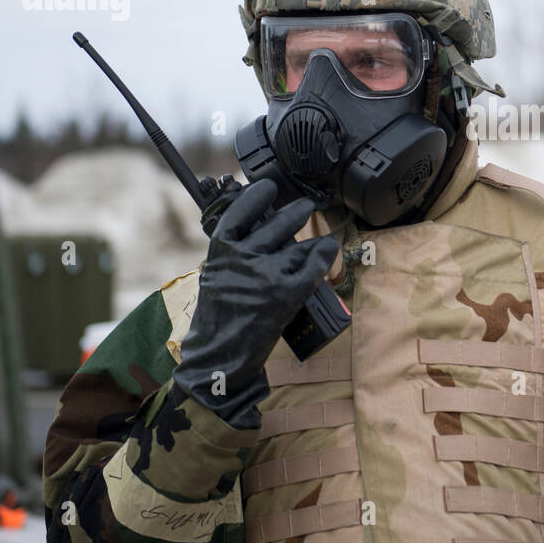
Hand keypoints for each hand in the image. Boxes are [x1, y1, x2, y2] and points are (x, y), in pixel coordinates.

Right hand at [172, 178, 337, 427]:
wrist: (219, 356)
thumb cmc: (217, 317)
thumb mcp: (215, 276)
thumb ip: (235, 253)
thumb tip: (260, 231)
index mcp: (222, 251)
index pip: (241, 212)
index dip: (257, 196)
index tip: (269, 186)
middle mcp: (245, 257)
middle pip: (277, 224)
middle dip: (295, 212)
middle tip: (306, 206)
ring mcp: (268, 274)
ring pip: (299, 246)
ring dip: (313, 239)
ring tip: (322, 236)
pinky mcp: (287, 294)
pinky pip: (313, 266)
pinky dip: (323, 255)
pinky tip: (328, 248)